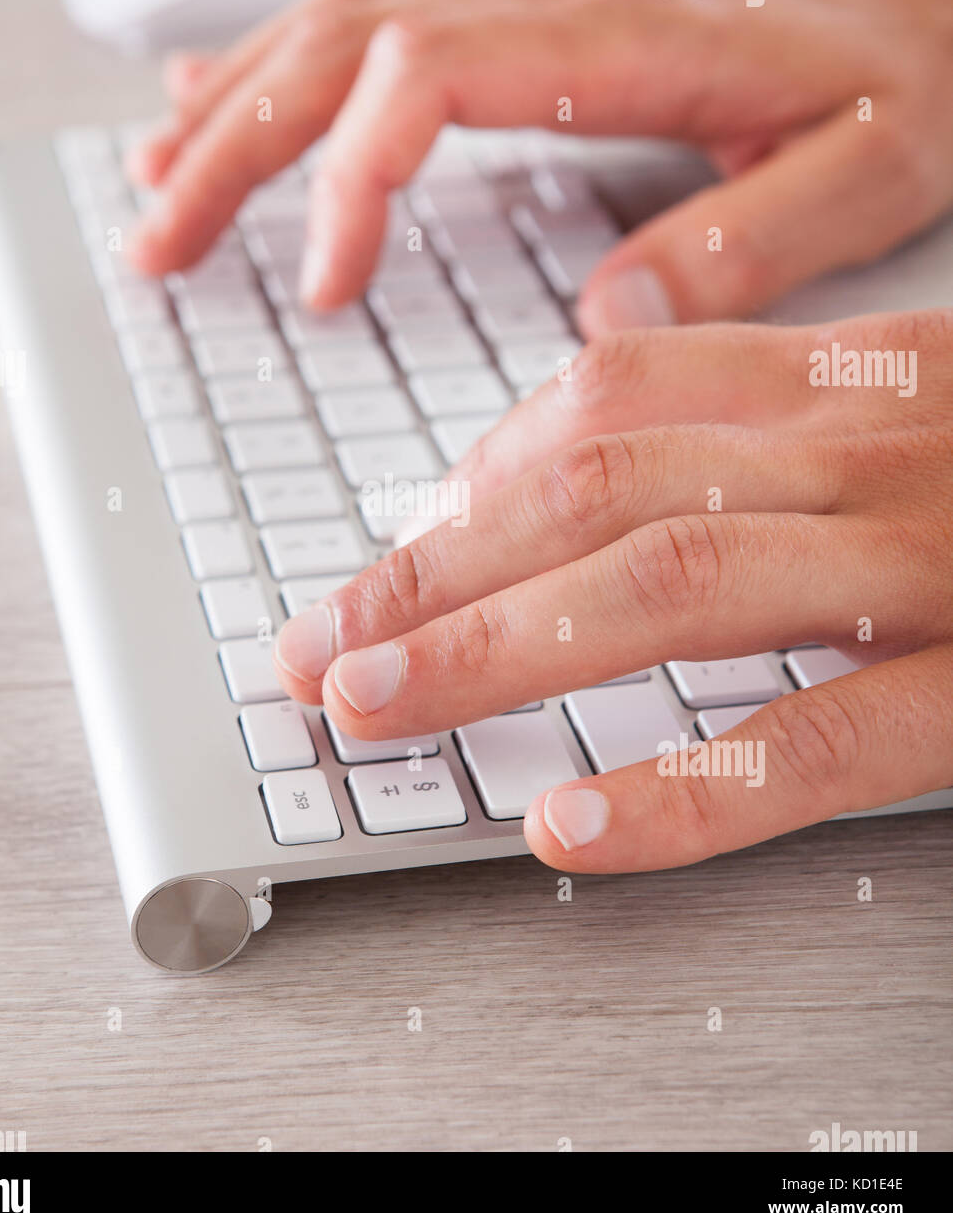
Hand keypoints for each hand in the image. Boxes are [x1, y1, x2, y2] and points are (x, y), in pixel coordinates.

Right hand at [126, 0, 952, 329]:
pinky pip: (371, 30)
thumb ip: (754, 238)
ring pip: (337, 27)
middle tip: (156, 245)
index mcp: (625, 46)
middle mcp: (552, 16)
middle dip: (232, 146)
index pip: (425, 77)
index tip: (324, 290)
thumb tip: (605, 311)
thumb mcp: (874, 168)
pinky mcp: (522, 36)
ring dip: (232, 107)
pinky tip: (220, 99)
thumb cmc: (904, 74)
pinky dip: (279, 68)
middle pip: (341, 46)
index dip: (349, 176)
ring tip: (153, 189)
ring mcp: (528, 17)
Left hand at [271, 308, 952, 871]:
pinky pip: (819, 741)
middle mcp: (868, 450)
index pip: (619, 398)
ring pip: (674, 582)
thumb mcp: (929, 410)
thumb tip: (625, 461)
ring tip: (374, 706)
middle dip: (434, 570)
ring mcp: (924, 559)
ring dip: (494, 646)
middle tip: (320, 641)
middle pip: (600, 489)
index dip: (479, 476)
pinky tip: (569, 830)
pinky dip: (682, 789)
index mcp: (849, 381)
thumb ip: (791, 425)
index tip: (403, 545)